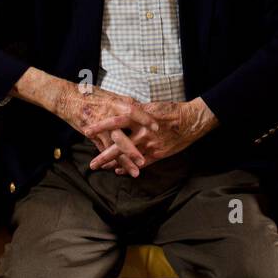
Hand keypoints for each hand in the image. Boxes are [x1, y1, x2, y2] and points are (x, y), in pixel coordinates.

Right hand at [53, 84, 159, 176]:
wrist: (67, 98)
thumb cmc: (92, 95)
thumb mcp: (111, 95)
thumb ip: (126, 103)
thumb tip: (143, 108)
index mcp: (114, 103)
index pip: (132, 110)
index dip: (145, 118)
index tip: (157, 127)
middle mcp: (107, 116)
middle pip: (122, 134)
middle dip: (133, 149)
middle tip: (145, 159)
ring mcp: (99, 127)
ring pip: (113, 147)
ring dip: (125, 161)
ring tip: (136, 172)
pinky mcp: (92, 135)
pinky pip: (103, 150)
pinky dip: (111, 160)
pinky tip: (118, 169)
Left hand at [86, 98, 217, 174]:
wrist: (190, 121)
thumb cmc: (171, 111)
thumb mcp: (151, 106)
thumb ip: (136, 111)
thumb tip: (121, 110)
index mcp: (140, 118)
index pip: (116, 121)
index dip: (101, 126)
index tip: (87, 130)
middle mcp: (143, 133)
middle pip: (120, 146)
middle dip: (104, 155)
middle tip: (92, 164)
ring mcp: (150, 145)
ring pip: (129, 157)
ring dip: (115, 164)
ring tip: (102, 169)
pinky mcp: (158, 154)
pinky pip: (141, 164)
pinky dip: (129, 167)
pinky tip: (120, 171)